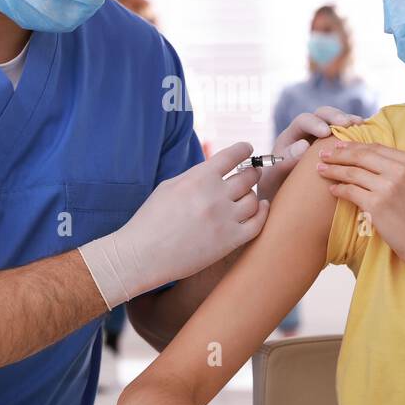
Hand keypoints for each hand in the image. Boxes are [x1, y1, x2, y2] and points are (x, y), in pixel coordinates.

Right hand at [78, 142, 268, 306]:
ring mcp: (224, 219)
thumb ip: (197, 175)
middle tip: (252, 173)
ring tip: (247, 195)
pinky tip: (260, 208)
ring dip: (252, 195)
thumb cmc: (151, 220)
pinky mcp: (229, 241)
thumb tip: (219, 169)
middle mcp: (215, 196)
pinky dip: (262, 213)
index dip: (244, 149)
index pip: (233, 155)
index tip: (248, 149)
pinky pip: (257, 223)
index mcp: (199, 178)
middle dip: (252, 172)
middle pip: (249, 177)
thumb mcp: (170, 186)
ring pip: (254, 199)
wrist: (143, 256)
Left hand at [258, 106, 366, 201]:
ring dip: (349, 122)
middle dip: (335, 117)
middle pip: (322, 115)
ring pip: (336, 122)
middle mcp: (307, 132)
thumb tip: (304, 146)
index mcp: (291, 136)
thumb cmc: (276, 186)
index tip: (325, 132)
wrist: (280, 196)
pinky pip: (345, 135)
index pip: (304, 121)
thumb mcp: (276, 174)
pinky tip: (366, 136)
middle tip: (347, 124)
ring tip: (361, 124)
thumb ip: (286, 160)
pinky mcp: (333, 147)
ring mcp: (321, 138)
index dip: (315, 123)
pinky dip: (355, 134)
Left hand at [316, 140, 404, 268]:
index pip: (376, 147)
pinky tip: (332, 189)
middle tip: (322, 154)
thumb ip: (399, 168)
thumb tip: (370, 157)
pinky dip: (338, 189)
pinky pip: (350, 191)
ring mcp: (388, 187)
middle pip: (361, 156)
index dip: (354, 145)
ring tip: (320, 169)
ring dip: (333, 170)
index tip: (339, 146)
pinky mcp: (377, 205)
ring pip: (352, 172)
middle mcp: (400, 170)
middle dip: (338, 154)